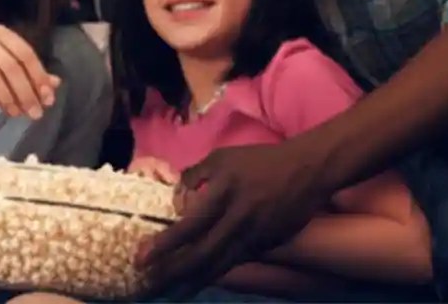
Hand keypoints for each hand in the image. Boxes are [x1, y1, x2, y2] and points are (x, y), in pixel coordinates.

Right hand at [0, 25, 59, 118]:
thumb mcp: (2, 58)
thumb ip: (28, 69)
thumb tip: (55, 83)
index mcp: (0, 34)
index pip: (25, 54)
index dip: (39, 76)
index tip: (48, 99)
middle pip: (10, 66)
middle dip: (25, 92)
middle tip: (35, 113)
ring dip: (6, 96)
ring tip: (15, 114)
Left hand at [136, 141, 331, 295]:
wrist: (306, 170)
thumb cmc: (258, 161)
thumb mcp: (221, 157)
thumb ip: (193, 176)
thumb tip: (175, 202)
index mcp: (223, 193)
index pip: (188, 226)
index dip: (164, 246)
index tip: (141, 258)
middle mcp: (237, 219)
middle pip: (201, 254)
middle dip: (172, 273)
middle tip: (148, 284)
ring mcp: (254, 236)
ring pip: (219, 266)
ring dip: (193, 282)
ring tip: (172, 294)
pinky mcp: (266, 245)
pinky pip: (235, 262)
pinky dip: (215, 274)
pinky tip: (199, 282)